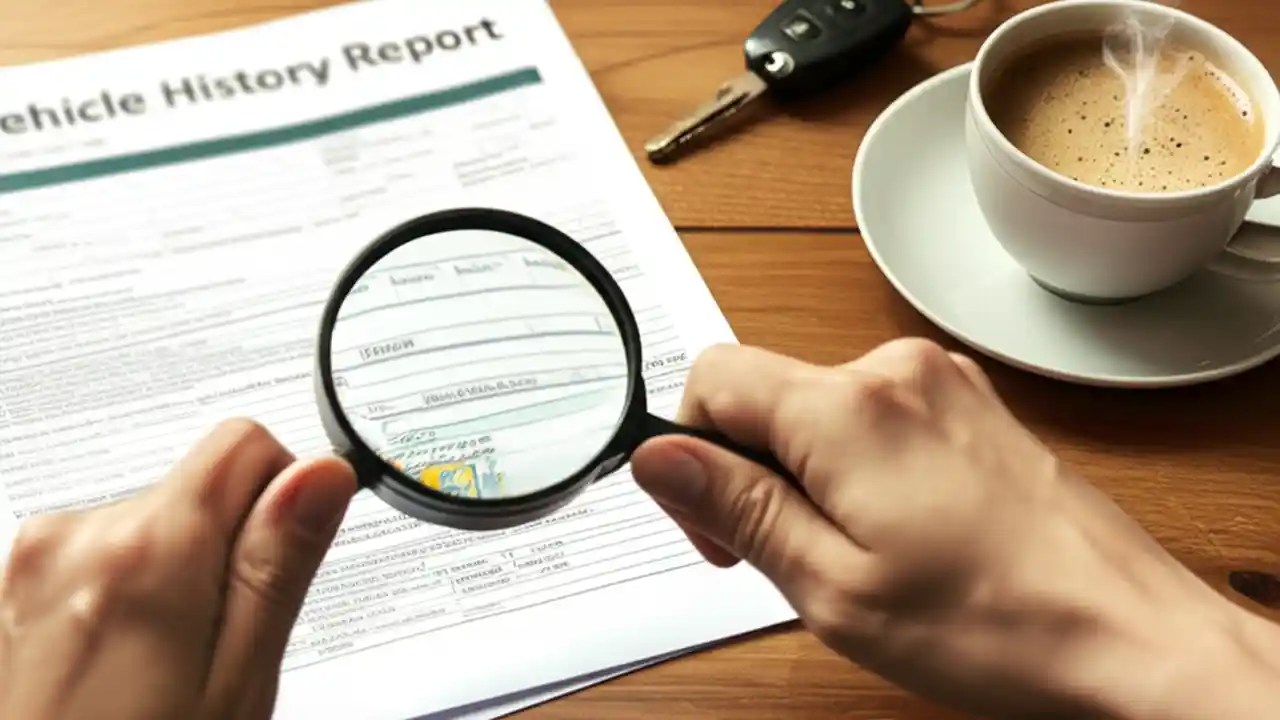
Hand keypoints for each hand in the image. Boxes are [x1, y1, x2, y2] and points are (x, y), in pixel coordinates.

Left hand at [0, 419, 355, 719]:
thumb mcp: (236, 685)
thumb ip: (278, 567)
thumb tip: (321, 475)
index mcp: (147, 551)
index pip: (244, 444)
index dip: (279, 505)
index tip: (271, 576)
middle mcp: (72, 538)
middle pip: (192, 491)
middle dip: (220, 558)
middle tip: (209, 654)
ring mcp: (25, 566)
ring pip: (144, 533)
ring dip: (166, 588)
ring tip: (153, 677)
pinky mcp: (4, 594)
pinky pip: (93, 569)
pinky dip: (115, 609)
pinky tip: (109, 679)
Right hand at [632, 339, 1279, 719]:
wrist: (1128, 632)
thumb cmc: (998, 623)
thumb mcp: (833, 586)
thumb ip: (736, 507)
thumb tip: (658, 456)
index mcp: (849, 409)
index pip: (712, 376)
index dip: (689, 451)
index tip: (713, 521)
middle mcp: (895, 372)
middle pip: (765, 393)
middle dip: (751, 471)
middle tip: (787, 556)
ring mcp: (940, 383)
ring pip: (818, 409)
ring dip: (807, 475)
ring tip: (856, 554)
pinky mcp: (967, 404)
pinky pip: (873, 416)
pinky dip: (857, 467)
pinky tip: (896, 533)